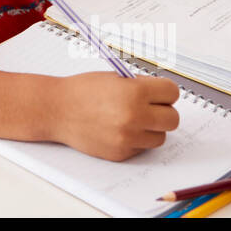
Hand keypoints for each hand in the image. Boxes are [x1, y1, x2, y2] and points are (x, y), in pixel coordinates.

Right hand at [45, 73, 180, 161]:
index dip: (166, 92)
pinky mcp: (121, 153)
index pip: (173, 93)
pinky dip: (135, 140)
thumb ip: (141, 86)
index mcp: (134, 92)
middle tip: (151, 108)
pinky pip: (142, 148)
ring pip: (160, 137)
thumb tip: (163, 96)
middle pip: (173, 119)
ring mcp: (128, 137)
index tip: (160, 93)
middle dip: (163, 112)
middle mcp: (134, 115)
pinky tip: (118, 129)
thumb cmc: (82, 91)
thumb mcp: (114, 78)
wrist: (57, 110)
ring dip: (151, 129)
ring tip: (132, 120)